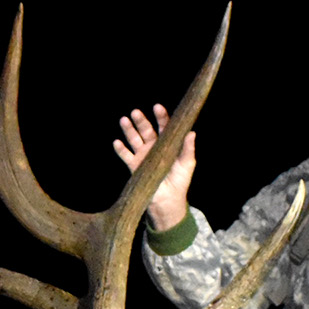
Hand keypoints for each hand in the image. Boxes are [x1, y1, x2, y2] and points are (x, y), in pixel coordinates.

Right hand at [112, 103, 195, 231]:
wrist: (167, 201)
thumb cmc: (180, 181)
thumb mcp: (187, 164)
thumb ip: (188, 149)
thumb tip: (192, 132)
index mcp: (168, 143)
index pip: (164, 126)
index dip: (161, 116)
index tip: (157, 107)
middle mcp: (154, 146)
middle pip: (146, 129)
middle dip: (141, 120)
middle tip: (136, 112)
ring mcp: (143, 155)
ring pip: (134, 139)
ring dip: (129, 129)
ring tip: (124, 120)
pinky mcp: (134, 166)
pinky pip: (125, 155)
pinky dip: (120, 149)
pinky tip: (117, 142)